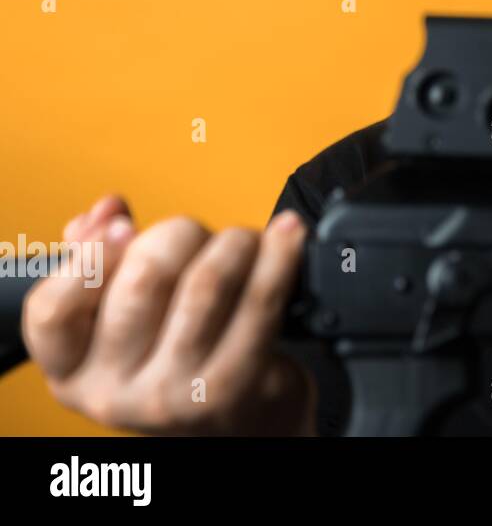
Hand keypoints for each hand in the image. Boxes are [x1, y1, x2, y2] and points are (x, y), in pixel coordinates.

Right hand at [22, 195, 315, 434]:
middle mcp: (115, 392)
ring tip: (249, 242)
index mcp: (73, 370)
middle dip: (182, 233)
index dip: (91, 256)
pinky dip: (279, 256)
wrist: (245, 429)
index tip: (125, 227)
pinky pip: (260, 302)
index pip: (53, 308)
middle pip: (144, 278)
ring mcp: (175, 396)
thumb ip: (104, 261)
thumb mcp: (126, 323)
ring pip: (207, 282)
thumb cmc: (180, 360)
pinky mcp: (236, 387)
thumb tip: (106, 212)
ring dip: (235, 242)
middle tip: (204, 236)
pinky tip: (288, 235)